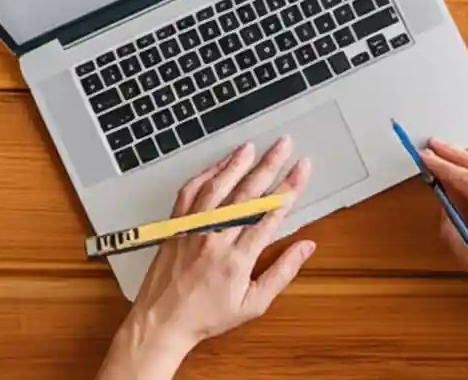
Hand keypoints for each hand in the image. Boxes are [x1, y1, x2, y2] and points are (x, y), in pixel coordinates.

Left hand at [103, 138, 314, 375]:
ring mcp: (192, 230)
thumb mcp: (254, 304)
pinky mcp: (176, 226)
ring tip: (253, 146)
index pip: (270, 213)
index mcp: (238, 258)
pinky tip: (219, 165)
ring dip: (237, 164)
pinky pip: (190, 193)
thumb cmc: (207, 316)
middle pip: (247, 193)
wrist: (161, 322)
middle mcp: (215, 238)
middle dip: (270, 165)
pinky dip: (205, 175)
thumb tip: (306, 247)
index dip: (290, 187)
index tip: (302, 168)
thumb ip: (283, 272)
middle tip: (284, 145)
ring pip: (218, 188)